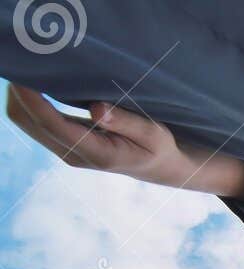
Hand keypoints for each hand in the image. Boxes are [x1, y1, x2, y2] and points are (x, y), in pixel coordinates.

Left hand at [5, 84, 243, 197]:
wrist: (161, 168)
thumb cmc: (160, 147)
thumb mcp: (154, 133)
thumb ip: (126, 121)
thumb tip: (96, 109)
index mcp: (96, 153)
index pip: (52, 124)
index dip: (32, 99)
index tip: (23, 75)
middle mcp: (74, 154)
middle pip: (26, 121)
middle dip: (19, 93)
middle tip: (27, 62)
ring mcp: (65, 150)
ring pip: (24, 120)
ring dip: (20, 95)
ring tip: (32, 70)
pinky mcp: (63, 143)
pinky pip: (32, 120)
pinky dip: (28, 100)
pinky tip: (38, 83)